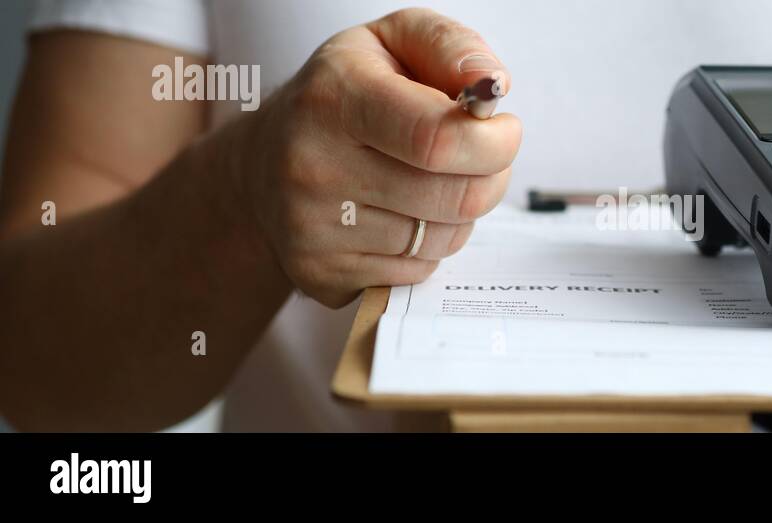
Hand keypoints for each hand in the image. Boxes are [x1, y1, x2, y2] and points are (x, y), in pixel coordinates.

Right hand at [227, 8, 520, 306]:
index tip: (504, 130)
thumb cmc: (343, 93)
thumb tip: (493, 84)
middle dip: (491, 177)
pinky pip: (418, 272)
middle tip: (483, 158)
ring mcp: (313, 230)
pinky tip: (403, 215)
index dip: (493, 142)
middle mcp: (314, 167)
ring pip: (444, 240)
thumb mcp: (392, 41)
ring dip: (460, 213)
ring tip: (432, 182)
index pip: (438, 139)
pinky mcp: (321, 274)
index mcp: (334, 99)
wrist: (260, 159)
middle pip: (455, 198)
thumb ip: (452, 47)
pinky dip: (429, 247)